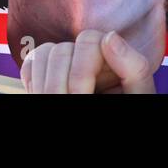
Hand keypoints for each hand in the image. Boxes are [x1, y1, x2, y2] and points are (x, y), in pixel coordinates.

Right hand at [20, 30, 155, 93]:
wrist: (105, 131)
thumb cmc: (124, 105)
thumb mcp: (138, 92)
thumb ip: (134, 66)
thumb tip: (110, 36)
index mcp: (112, 53)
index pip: (88, 40)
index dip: (80, 72)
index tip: (82, 96)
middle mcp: (87, 53)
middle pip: (61, 50)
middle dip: (59, 84)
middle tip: (65, 103)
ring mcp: (66, 62)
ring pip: (43, 54)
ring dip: (44, 84)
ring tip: (53, 102)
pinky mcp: (46, 72)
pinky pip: (30, 64)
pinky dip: (32, 80)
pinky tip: (41, 95)